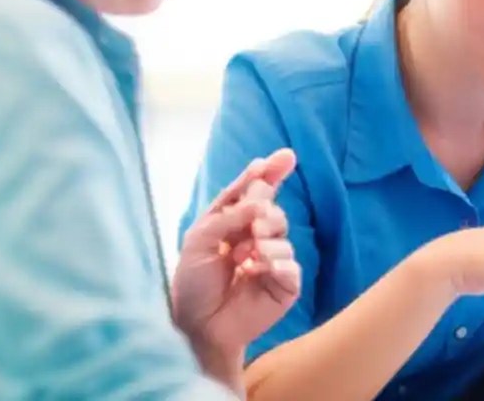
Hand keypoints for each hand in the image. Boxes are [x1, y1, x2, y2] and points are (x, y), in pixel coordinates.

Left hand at [172, 149, 301, 366]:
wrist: (198, 326)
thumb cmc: (193, 284)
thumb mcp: (200, 240)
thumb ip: (229, 214)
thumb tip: (261, 198)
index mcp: (234, 223)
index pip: (256, 192)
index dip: (270, 173)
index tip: (285, 157)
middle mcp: (256, 237)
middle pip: (273, 209)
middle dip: (263, 212)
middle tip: (251, 227)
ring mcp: (273, 260)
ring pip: (283, 234)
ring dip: (263, 241)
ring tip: (243, 257)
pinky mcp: (285, 283)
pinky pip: (290, 264)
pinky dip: (274, 263)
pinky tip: (255, 271)